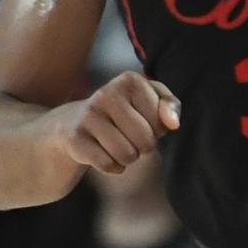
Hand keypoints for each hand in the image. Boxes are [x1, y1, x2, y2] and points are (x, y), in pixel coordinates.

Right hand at [63, 69, 178, 175]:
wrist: (74, 122)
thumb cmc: (124, 113)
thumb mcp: (150, 101)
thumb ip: (170, 106)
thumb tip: (173, 123)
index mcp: (130, 80)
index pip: (162, 122)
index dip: (156, 129)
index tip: (142, 121)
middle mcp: (107, 94)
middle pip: (146, 140)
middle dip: (143, 146)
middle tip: (129, 136)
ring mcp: (89, 115)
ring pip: (127, 155)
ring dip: (128, 157)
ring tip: (117, 144)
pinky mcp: (76, 137)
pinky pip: (109, 165)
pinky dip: (112, 166)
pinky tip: (103, 153)